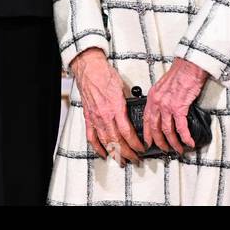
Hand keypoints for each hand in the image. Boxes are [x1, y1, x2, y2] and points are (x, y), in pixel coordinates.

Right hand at [69, 49, 145, 165]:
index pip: (127, 132)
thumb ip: (128, 103)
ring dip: (114, 154)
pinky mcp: (88, 117)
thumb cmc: (105, 74)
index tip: (142, 149)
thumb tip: (135, 113)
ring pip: (105, 142)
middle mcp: (105, 115)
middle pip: (117, 141)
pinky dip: (97, 148)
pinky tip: (102, 154)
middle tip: (135, 159)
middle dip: (128, 153)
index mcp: (116, 107)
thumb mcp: (123, 88)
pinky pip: (92, 137)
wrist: (89, 68)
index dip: (135, 144)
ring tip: (122, 161)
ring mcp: (95, 118)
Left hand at [142, 57, 208, 153]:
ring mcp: (167, 106)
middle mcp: (157, 103)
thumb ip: (160, 99)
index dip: (147, 134)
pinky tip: (189, 142)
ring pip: (167, 131)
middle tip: (164, 149)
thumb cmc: (179, 74)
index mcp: (152, 98)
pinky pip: (181, 127)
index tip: (148, 143)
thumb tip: (163, 112)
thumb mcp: (162, 87)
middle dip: (160, 142)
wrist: (189, 67)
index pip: (146, 120)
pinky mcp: (180, 107)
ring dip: (173, 143)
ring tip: (178, 149)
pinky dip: (185, 137)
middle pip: (155, 129)